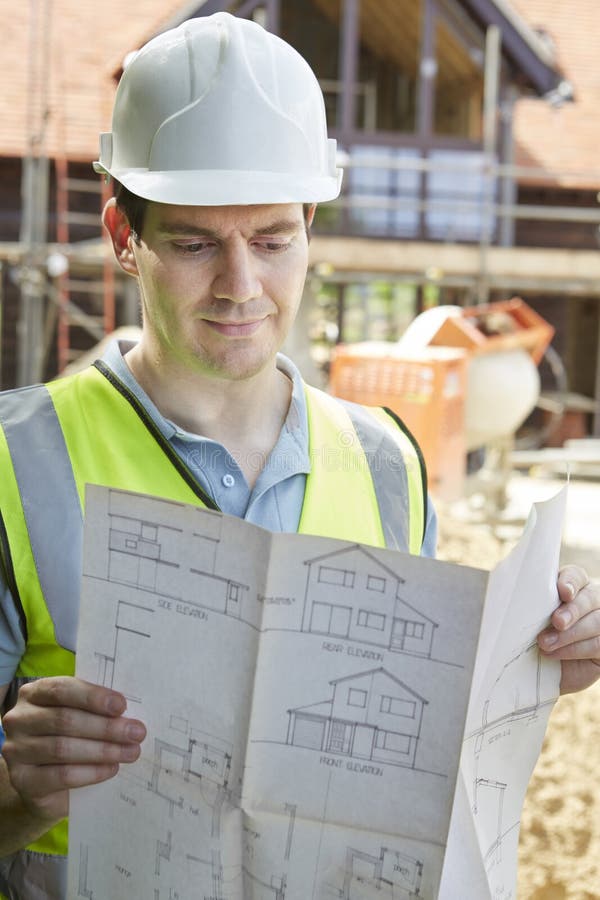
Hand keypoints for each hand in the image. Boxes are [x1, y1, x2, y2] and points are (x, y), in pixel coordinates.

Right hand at [1, 676, 145, 824]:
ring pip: (63, 748)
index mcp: (35, 693)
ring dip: (103, 750)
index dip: (93, 697)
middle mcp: (20, 719)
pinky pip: (60, 775)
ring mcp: (16, 751)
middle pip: (65, 720)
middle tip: (136, 732)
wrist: (47, 781)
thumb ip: (96, 708)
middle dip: (106, 727)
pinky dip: (91, 772)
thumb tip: (130, 711)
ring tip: (131, 752)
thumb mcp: (80, 714)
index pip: (62, 690)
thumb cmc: (70, 735)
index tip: (122, 705)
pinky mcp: (22, 780)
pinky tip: (111, 769)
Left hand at [537, 565, 599, 693]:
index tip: (563, 592)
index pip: (576, 576)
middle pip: (589, 597)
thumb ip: (528, 605)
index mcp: (570, 588)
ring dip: (569, 634)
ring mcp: (599, 622)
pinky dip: (574, 649)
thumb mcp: (528, 618)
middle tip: (557, 622)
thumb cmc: (532, 636)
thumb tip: (509, 597)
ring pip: (596, 622)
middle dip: (572, 610)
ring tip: (545, 643)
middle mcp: (589, 601)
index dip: (570, 582)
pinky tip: (555, 653)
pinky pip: (597, 644)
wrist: (540, 669)